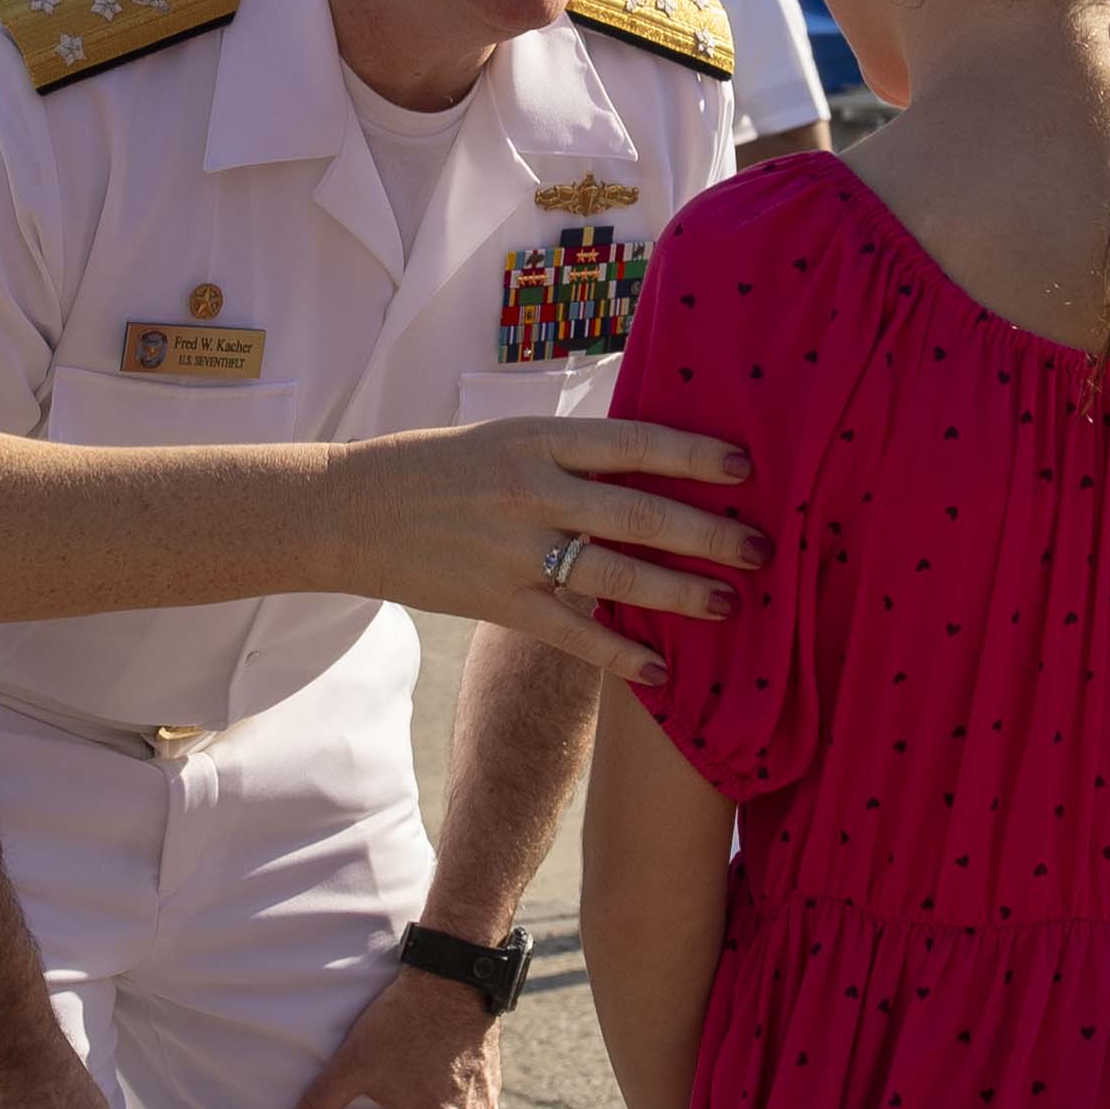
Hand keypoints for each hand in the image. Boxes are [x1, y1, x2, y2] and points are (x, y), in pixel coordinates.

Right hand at [330, 418, 764, 687]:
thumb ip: (572, 451)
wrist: (348, 512)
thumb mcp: (505, 437)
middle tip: (761, 548)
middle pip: (636, 514)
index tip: (745, 467)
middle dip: (706, 533)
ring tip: (729, 605)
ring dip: (678, 593)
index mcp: (536, 440)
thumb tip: (653, 457)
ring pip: (614, 574)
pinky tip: (662, 670)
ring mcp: (514, 551)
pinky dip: (619, 654)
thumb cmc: (437, 469)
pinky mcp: (498, 603)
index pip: (631, 444)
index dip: (691, 455)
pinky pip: (572, 633)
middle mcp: (530, 491)